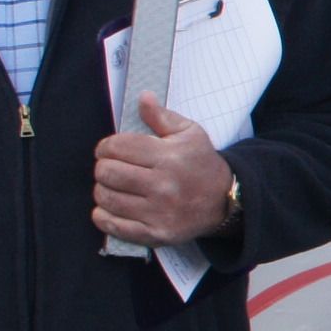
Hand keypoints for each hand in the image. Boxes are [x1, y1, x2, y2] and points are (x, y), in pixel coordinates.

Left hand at [92, 92, 234, 245]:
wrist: (226, 201)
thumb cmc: (202, 164)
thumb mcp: (190, 134)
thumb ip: (162, 116)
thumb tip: (142, 97)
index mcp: (169, 157)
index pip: (116, 147)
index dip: (106, 147)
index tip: (112, 150)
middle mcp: (163, 185)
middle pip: (106, 172)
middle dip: (104, 168)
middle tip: (113, 168)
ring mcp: (158, 212)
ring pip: (105, 197)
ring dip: (104, 190)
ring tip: (115, 187)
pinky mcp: (155, 233)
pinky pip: (111, 225)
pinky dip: (103, 216)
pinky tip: (111, 207)